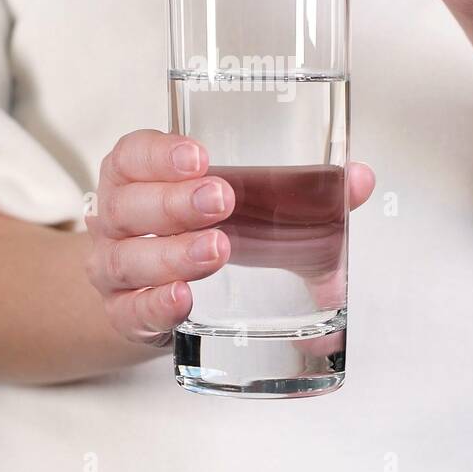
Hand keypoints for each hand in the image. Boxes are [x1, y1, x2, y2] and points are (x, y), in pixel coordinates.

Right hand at [84, 130, 374, 345]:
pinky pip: (131, 312)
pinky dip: (156, 305)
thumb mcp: (242, 207)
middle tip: (222, 200)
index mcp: (138, 179)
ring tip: (217, 250)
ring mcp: (115, 271)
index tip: (200, 157)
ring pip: (127, 259)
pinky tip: (183, 299)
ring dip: (172, 253)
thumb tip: (357, 179)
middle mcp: (118, 222)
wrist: (148, 297)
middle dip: (175, 202)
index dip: (160, 154)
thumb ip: (301, 192)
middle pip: (129, 205)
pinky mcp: (125, 317)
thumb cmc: (198, 235)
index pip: (133, 155)